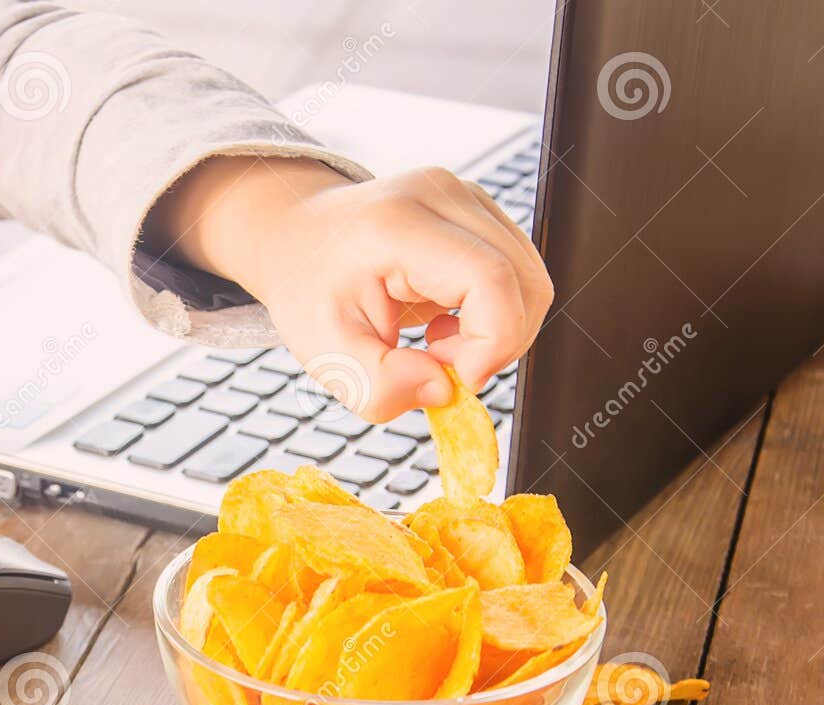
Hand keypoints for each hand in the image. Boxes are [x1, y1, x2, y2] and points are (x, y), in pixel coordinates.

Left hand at [146, 156, 552, 420]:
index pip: (489, 278)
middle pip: (524, 281)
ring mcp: (467, 196)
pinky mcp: (479, 211)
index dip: (492, 341)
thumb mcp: (326, 353)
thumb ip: (379, 387)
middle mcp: (443, 196)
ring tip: (434, 345)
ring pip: (529, 280)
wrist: (295, 236)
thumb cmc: (307, 288)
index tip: (457, 380)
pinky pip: (516, 275)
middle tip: (437, 367)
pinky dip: (492, 315)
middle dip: (496, 345)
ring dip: (495, 332)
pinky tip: (443, 323)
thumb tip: (442, 390)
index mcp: (399, 224)